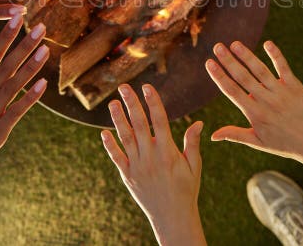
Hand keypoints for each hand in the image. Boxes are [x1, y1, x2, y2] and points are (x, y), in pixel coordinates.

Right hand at [0, 14, 48, 185]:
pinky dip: (29, 98)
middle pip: (5, 66)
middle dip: (23, 45)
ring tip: (46, 48)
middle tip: (41, 27)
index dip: (5, 36)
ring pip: (12, 86)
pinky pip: (15, 113)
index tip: (18, 18)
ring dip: (30, 66)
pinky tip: (43, 84)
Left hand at [101, 84, 206, 245]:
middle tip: (124, 87)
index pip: (159, 121)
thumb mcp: (194, 166)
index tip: (147, 87)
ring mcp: (137, 166)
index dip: (153, 102)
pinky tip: (104, 132)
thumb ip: (192, 143)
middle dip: (131, 104)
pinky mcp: (128, 175)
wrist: (172, 216)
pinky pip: (117, 157)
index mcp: (168, 152)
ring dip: (118, 119)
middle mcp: (150, 157)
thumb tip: (199, 122)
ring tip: (112, 103)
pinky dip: (110, 145)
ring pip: (125, 138)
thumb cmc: (186, 189)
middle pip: (139, 124)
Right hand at [205, 40, 302, 196]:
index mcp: (255, 114)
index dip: (219, 76)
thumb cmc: (284, 144)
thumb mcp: (258, 142)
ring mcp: (281, 92)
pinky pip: (283, 68)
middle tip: (217, 47)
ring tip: (235, 43)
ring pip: (261, 71)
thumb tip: (212, 135)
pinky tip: (267, 43)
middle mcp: (267, 101)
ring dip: (247, 56)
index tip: (209, 63)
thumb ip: (235, 134)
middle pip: (244, 78)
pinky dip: (276, 56)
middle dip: (229, 61)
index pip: (232, 92)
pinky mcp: (295, 86)